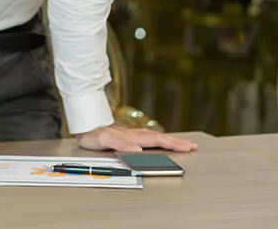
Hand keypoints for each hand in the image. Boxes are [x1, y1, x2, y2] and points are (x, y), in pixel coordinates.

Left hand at [77, 125, 197, 151]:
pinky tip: (163, 142)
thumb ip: (120, 144)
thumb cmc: (92, 135)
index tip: (187, 147)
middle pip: (161, 138)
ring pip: (157, 137)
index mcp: (132, 137)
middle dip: (178, 142)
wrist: (84, 127)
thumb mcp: (103, 140)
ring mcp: (133, 135)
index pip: (157, 140)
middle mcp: (135, 135)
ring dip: (171, 140)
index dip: (173, 144)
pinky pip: (150, 138)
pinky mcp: (129, 137)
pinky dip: (161, 140)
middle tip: (193, 146)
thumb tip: (137, 150)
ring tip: (184, 143)